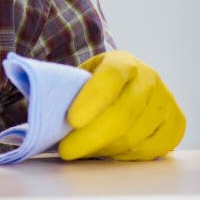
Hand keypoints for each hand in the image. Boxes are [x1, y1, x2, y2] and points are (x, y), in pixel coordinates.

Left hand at [59, 50, 185, 160]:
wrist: (130, 82)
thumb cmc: (98, 81)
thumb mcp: (83, 74)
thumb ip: (69, 88)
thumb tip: (43, 106)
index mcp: (123, 62)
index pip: (109, 80)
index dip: (91, 101)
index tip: (71, 120)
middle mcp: (149, 79)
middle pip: (123, 114)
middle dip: (91, 137)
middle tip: (67, 150)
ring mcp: (166, 102)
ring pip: (134, 137)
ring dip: (104, 149)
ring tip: (83, 149)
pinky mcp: (176, 124)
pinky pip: (149, 151)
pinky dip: (123, 156)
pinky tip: (106, 151)